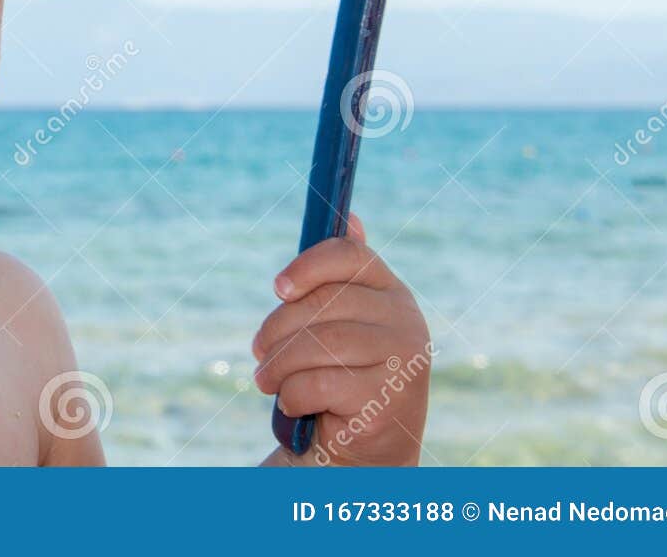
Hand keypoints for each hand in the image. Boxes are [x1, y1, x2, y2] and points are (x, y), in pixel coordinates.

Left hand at [252, 213, 431, 465]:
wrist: (364, 448)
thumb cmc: (343, 374)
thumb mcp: (343, 322)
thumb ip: (341, 277)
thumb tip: (350, 216)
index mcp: (392, 292)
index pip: (350, 257)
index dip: (307, 266)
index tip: (277, 288)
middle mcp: (406, 321)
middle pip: (323, 305)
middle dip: (278, 329)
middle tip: (260, 351)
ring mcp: (402, 361)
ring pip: (317, 344)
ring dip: (278, 365)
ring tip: (266, 379)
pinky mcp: (387, 400)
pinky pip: (318, 383)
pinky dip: (292, 395)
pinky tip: (292, 404)